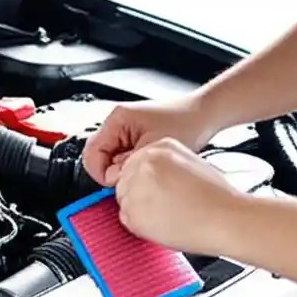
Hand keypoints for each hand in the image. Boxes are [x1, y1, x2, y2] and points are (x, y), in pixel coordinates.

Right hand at [83, 97, 220, 186]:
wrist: (204, 114)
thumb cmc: (186, 123)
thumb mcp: (153, 150)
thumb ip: (127, 166)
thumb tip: (114, 180)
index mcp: (117, 119)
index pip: (91, 153)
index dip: (102, 173)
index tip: (118, 182)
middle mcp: (118, 121)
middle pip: (99, 156)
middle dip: (113, 171)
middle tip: (132, 177)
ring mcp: (126, 128)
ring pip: (111, 157)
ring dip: (124, 167)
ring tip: (146, 167)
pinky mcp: (135, 135)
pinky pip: (123, 155)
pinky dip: (132, 164)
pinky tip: (148, 164)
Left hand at [115, 139, 244, 255]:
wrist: (226, 218)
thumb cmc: (217, 196)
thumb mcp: (190, 163)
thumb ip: (165, 165)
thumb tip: (152, 176)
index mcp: (158, 147)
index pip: (134, 163)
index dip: (145, 181)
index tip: (156, 190)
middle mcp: (143, 163)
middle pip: (125, 180)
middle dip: (140, 194)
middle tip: (163, 205)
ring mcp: (135, 187)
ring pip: (124, 200)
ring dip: (140, 209)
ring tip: (168, 214)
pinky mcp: (132, 212)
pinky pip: (127, 219)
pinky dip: (141, 225)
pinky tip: (164, 223)